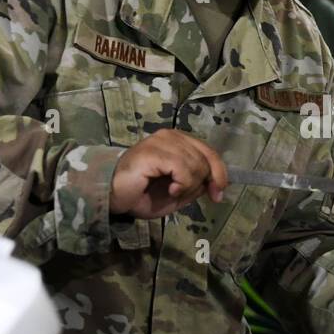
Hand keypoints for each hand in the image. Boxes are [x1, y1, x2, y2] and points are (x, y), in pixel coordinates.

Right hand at [110, 128, 227, 219]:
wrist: (113, 197)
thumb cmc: (143, 194)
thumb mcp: (179, 193)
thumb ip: (197, 184)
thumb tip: (216, 183)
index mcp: (179, 141)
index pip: (210, 152)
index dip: (219, 173)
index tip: (218, 195)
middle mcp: (171, 136)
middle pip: (205, 158)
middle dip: (202, 182)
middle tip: (184, 194)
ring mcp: (161, 141)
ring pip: (195, 163)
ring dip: (189, 185)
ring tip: (173, 191)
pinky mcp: (153, 151)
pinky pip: (182, 167)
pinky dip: (182, 183)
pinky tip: (171, 189)